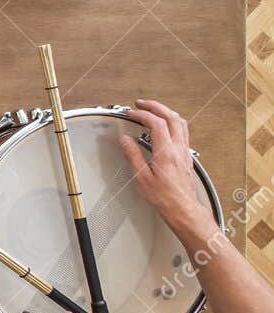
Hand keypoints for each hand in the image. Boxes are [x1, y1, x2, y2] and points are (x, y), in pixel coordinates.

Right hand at [120, 99, 217, 243]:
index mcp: (166, 152)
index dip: (142, 114)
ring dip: (166, 112)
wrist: (182, 208)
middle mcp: (178, 149)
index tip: (131, 113)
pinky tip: (164, 128)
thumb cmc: (164, 197)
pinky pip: (183, 132)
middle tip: (141, 104)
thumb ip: (133, 155)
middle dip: (155, 106)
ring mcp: (185, 151)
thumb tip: (125, 140)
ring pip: (180, 123)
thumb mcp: (141, 177)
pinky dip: (172, 123)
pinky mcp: (186, 156)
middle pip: (171, 117)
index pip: (156, 123)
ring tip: (153, 110)